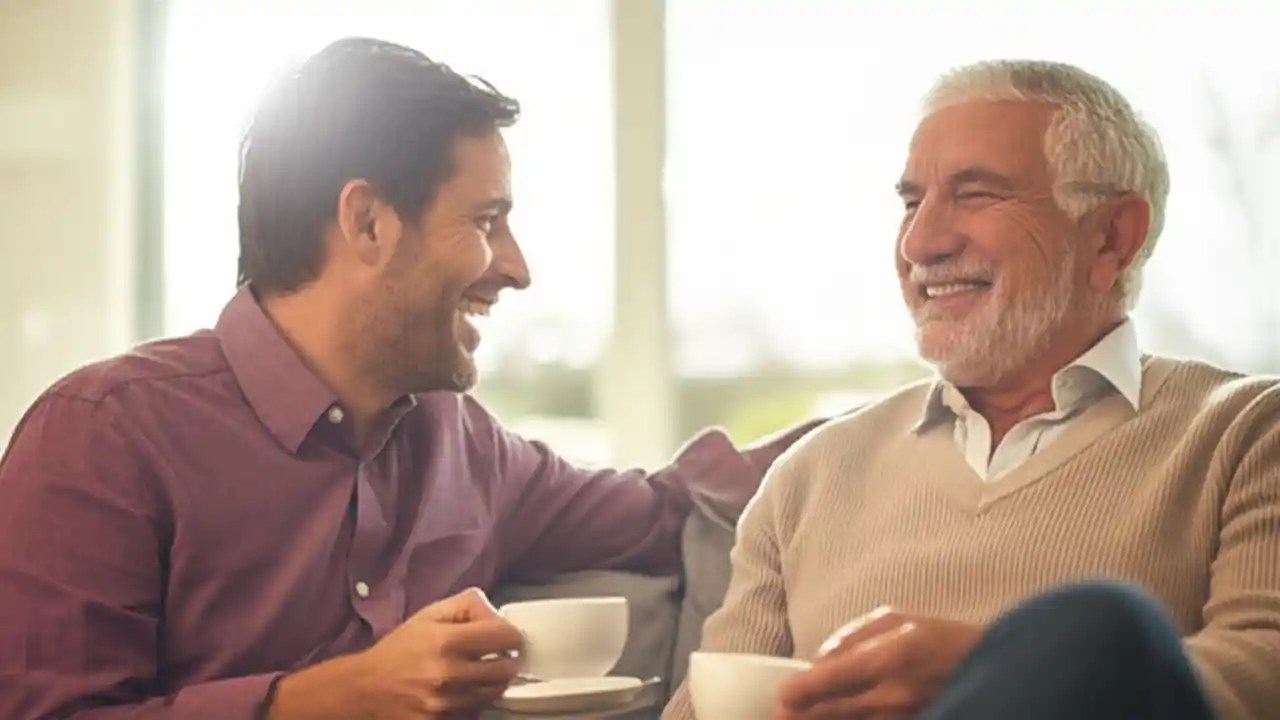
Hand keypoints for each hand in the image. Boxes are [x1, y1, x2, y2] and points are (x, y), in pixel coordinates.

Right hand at [267, 587, 524, 718]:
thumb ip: (468, 606)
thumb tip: (498, 615)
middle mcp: (450, 674)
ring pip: (496, 692)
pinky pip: (477, 710)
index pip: (506, 636)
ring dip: (493, 681)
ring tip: (479, 672)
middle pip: (508, 669)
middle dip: (506, 659)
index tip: (503, 635)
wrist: (366, 689)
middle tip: (497, 655)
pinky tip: (464, 689)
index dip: (510, 634)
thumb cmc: (402, 647)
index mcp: (447, 641)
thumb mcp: (430, 614)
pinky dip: (477, 699)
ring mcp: (447, 703)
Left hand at [774, 606, 982, 719]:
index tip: (784, 696)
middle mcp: (892, 696)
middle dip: (800, 717)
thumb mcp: (898, 620)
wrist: (995, 671)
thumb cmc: (944, 640)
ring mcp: (903, 718)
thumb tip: (818, 661)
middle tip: (780, 717)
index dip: (799, 692)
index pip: (828, 681)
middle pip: (830, 714)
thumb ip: (852, 637)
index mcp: (887, 659)